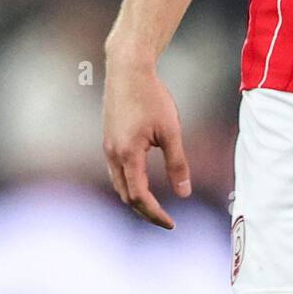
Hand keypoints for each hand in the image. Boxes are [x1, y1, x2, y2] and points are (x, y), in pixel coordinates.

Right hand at [102, 54, 191, 228]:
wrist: (127, 70)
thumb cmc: (151, 97)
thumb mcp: (171, 131)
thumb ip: (177, 163)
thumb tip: (184, 193)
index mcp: (128, 155)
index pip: (140, 197)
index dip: (155, 214)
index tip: (171, 223)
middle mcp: (113, 155)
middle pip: (126, 196)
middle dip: (145, 211)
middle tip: (165, 220)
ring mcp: (108, 147)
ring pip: (119, 185)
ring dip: (135, 199)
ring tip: (155, 206)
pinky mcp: (108, 140)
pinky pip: (116, 172)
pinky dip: (129, 184)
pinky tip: (142, 182)